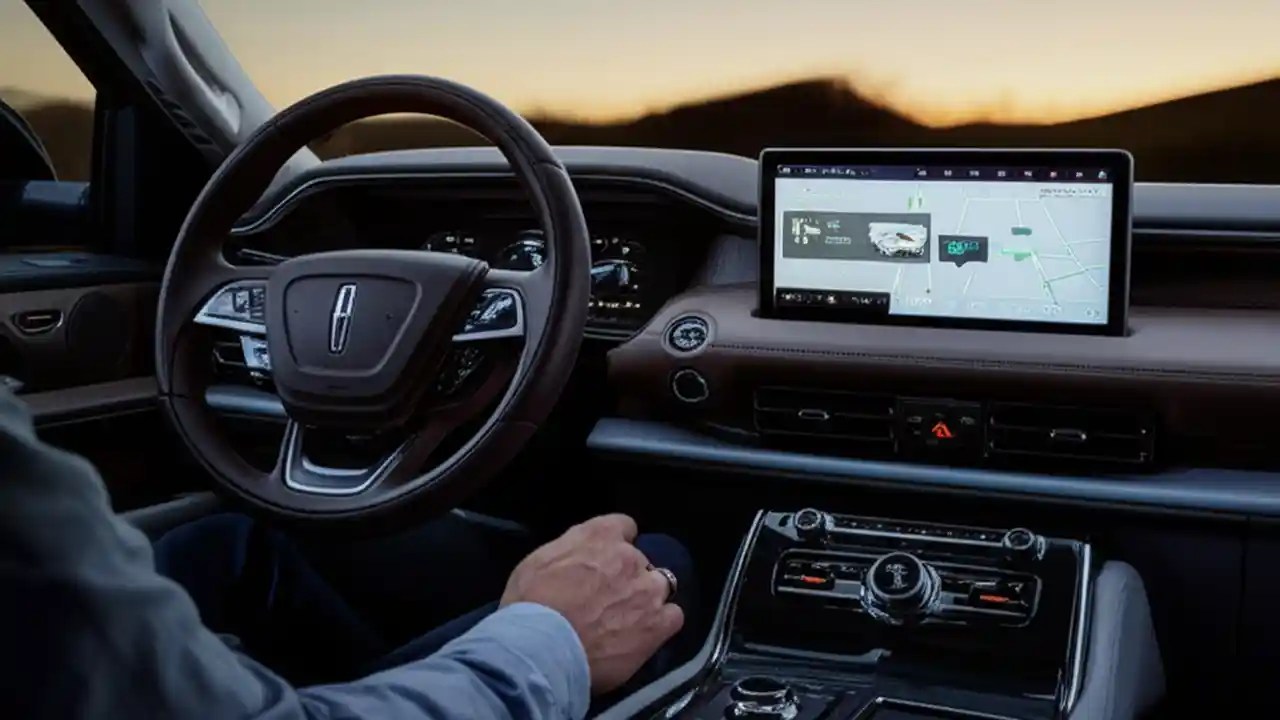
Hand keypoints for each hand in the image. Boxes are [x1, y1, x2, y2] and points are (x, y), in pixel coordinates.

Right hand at [500, 513, 683, 694]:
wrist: (542, 646)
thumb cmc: (530, 601)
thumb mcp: (539, 560)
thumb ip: (569, 551)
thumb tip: (580, 556)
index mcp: (600, 535)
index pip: (624, 526)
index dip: (616, 543)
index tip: (605, 559)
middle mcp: (630, 557)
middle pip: (641, 559)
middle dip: (629, 575)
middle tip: (608, 598)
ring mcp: (648, 591)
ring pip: (662, 585)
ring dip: (647, 597)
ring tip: (629, 619)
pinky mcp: (657, 625)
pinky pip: (674, 616)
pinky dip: (662, 623)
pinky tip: (646, 634)